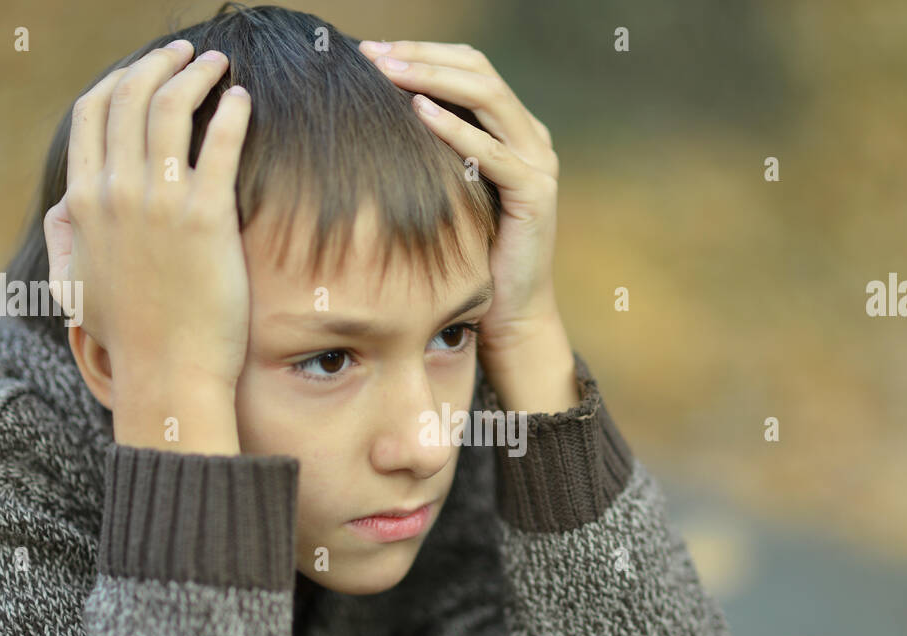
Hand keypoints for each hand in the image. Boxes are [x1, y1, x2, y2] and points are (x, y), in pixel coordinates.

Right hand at [43, 39, 252, 400]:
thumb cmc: (128, 338)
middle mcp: (115, 193)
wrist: (168, 373)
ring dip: (197, 75)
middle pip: (131, 97)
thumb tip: (62, 209)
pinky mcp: (206, 218)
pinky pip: (219, 143)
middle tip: (188, 54)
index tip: (147, 69)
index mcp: (82, 203)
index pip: (92, 114)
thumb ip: (63, 241)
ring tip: (221, 66)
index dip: (120, 80)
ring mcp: (159, 203)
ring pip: (172, 108)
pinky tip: (243, 102)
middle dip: (160, 63)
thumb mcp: (74, 288)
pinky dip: (231, 111)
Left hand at [358, 40, 572, 390]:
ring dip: (434, 79)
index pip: (470, 67)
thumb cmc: (467, 257)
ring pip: (488, 97)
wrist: (508, 314)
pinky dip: (456, 128)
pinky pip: (494, 152)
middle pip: (479, 70)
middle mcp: (531, 137)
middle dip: (422, 57)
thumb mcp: (444, 191)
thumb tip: (368, 119)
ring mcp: (538, 162)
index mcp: (511, 128)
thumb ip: (427, 152)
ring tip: (390, 72)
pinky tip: (419, 113)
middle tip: (373, 54)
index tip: (371, 51)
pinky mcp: (536, 194)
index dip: (423, 52)